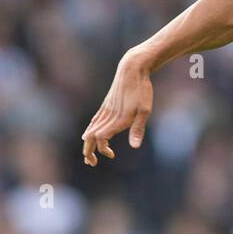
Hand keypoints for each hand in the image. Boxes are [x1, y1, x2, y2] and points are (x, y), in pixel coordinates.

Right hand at [82, 51, 153, 165]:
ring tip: (88, 156)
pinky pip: (94, 121)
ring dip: (87, 144)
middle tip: (91, 163)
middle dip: (88, 152)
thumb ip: (138, 129)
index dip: (102, 149)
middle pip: (91, 137)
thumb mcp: (145, 110)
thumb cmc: (141, 90)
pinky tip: (88, 136)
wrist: (132, 69)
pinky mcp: (106, 105)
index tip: (112, 155)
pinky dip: (89, 131)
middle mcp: (108, 115)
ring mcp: (105, 110)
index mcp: (117, 119)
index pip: (101, 138)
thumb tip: (134, 147)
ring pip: (90, 129)